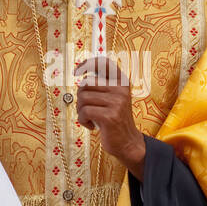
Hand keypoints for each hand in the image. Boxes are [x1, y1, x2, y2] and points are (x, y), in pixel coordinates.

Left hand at [75, 57, 145, 179]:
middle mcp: (121, 90)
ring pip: (83, 98)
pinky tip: (91, 125)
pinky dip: (83, 120)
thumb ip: (102, 87)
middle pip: (86, 83)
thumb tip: (81, 77)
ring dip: (80, 110)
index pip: (104, 63)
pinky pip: (85, 112)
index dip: (88, 63)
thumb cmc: (116, 121)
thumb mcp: (114, 99)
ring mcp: (117, 102)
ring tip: (88, 117)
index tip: (78, 70)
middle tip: (85, 107)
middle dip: (80, 96)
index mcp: (122, 82)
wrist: (128, 142)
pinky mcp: (110, 116)